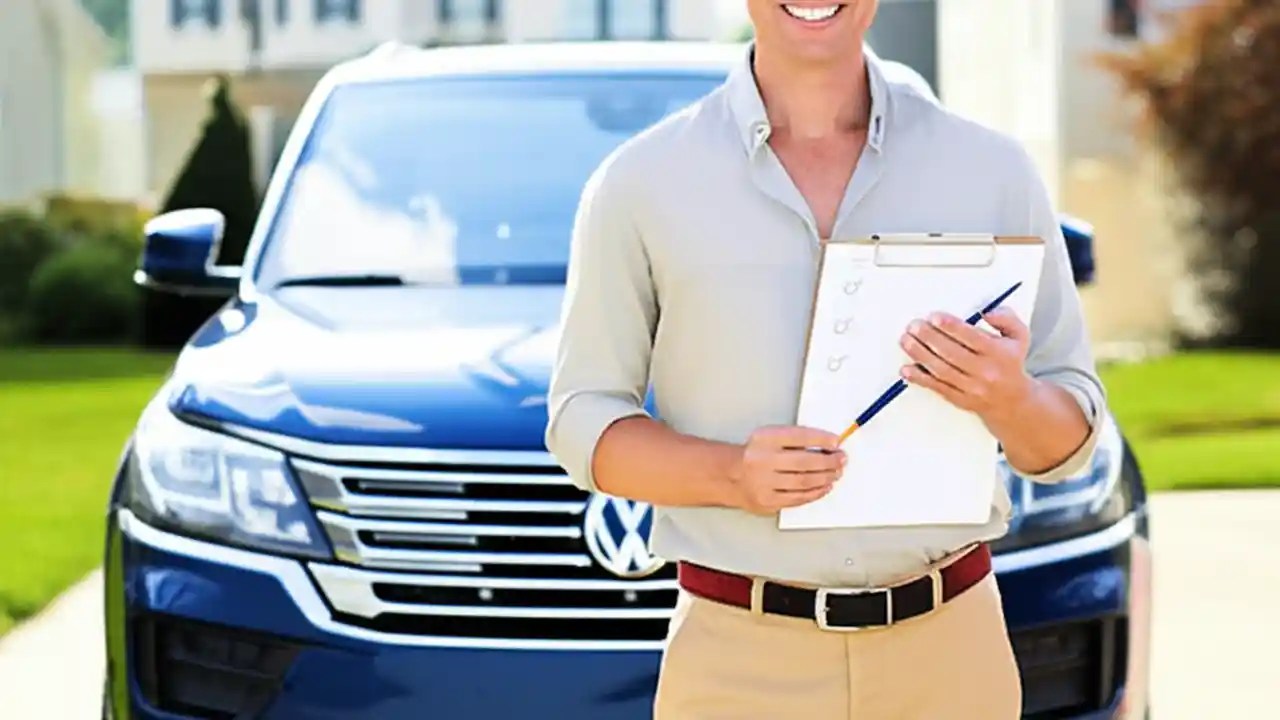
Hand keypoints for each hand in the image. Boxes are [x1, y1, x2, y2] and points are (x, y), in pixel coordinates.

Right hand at [729, 426, 845, 514]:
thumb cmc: (758, 455)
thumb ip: (795, 439)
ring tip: (836, 473)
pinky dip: (815, 493)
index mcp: (765, 439)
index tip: (836, 442)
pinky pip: (798, 498)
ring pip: (803, 482)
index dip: (821, 439)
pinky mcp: (768, 501)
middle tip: (841, 460)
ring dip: (825, 478)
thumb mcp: (770, 437)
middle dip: (828, 462)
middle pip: (804, 462)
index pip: (799, 437)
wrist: (733, 476)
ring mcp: (764, 483)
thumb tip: (828, 446)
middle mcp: (763, 460)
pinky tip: (824, 487)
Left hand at [898, 307, 1033, 419]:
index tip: (934, 316)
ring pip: (941, 370)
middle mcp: (985, 372)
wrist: (1013, 402)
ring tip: (906, 340)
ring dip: (920, 354)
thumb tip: (987, 312)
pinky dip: (919, 378)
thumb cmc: (1009, 363)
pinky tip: (906, 369)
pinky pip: (937, 388)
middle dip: (929, 337)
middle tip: (914, 325)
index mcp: (999, 354)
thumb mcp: (1018, 336)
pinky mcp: (959, 399)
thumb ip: (1006, 319)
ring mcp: (971, 387)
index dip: (951, 326)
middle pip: (952, 353)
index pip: (972, 338)